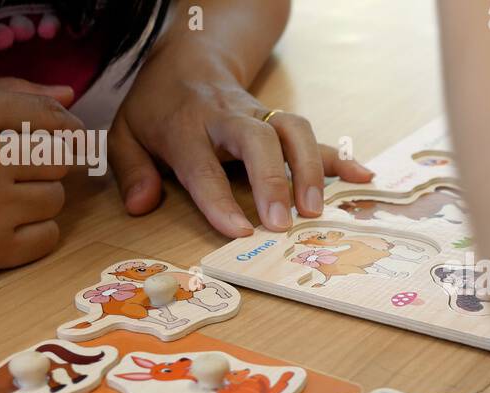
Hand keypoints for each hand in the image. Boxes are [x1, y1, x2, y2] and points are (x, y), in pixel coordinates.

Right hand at [0, 78, 79, 269]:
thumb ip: (12, 99)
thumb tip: (67, 94)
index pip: (39, 113)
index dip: (65, 123)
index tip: (74, 134)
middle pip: (56, 159)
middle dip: (41, 166)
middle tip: (8, 172)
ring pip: (55, 197)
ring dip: (38, 199)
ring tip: (1, 198)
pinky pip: (49, 235)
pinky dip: (36, 233)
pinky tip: (6, 225)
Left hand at [108, 60, 373, 237]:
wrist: (192, 62)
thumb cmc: (160, 108)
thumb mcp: (126, 133)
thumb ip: (130, 170)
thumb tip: (141, 206)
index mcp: (185, 127)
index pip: (202, 165)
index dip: (219, 200)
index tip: (239, 232)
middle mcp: (228, 118)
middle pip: (258, 139)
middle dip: (274, 180)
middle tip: (282, 223)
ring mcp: (261, 117)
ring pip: (293, 131)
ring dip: (310, 170)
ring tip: (315, 211)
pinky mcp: (283, 124)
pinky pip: (317, 138)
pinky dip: (342, 158)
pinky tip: (363, 178)